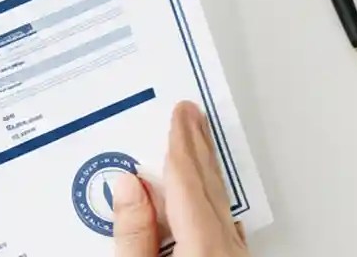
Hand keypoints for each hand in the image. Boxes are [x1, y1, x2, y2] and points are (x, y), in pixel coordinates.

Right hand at [112, 102, 249, 256]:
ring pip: (220, 204)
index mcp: (203, 248)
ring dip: (206, 169)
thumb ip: (134, 233)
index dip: (181, 145)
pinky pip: (224, 222)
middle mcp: (227, 251)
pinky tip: (209, 192)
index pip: (187, 184)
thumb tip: (128, 186)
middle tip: (193, 114)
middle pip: (209, 188)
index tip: (180, 115)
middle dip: (198, 147)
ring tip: (199, 142)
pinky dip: (211, 198)